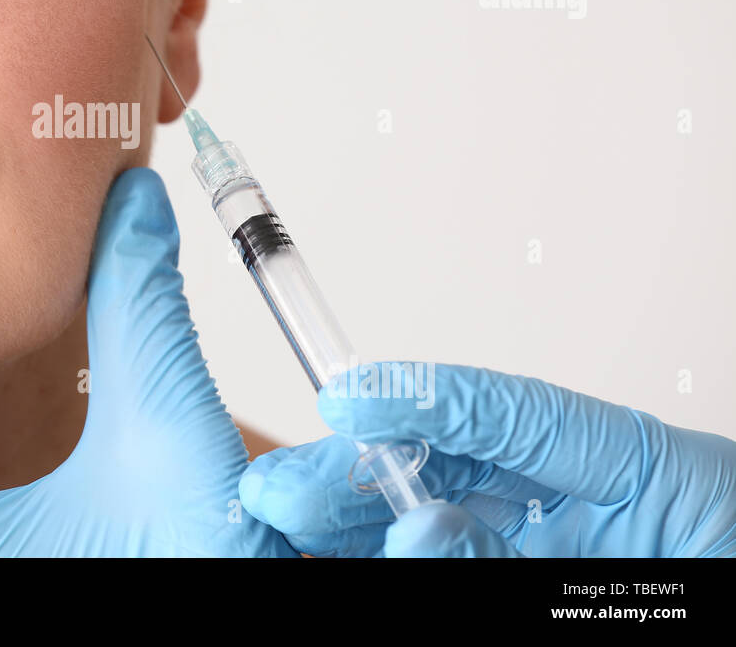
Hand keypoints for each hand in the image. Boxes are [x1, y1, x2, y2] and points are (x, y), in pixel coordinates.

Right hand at [238, 362, 735, 556]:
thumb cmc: (729, 576)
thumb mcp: (638, 585)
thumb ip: (515, 556)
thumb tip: (419, 531)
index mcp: (647, 469)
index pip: (516, 412)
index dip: (421, 398)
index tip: (347, 400)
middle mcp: (592, 499)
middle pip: (455, 459)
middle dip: (360, 466)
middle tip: (290, 481)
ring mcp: (558, 541)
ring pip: (434, 509)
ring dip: (355, 511)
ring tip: (293, 512)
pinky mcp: (529, 575)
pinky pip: (450, 553)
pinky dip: (388, 548)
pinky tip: (339, 544)